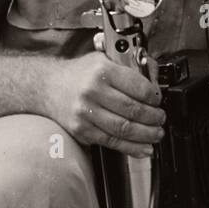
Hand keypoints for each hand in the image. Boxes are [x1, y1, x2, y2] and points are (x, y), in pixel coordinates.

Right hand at [43, 54, 164, 158]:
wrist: (47, 87)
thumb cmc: (79, 73)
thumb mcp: (104, 59)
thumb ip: (130, 67)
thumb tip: (155, 79)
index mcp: (102, 72)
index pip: (138, 87)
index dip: (154, 97)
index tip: (159, 100)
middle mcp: (93, 92)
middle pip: (132, 110)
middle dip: (154, 117)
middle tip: (161, 118)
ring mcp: (86, 113)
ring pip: (124, 128)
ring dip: (146, 134)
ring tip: (157, 133)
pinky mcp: (82, 130)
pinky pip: (112, 142)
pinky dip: (131, 148)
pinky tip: (144, 148)